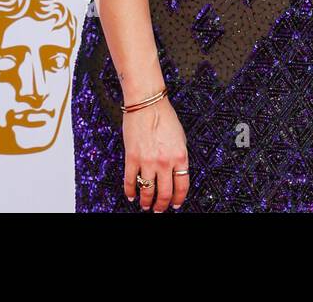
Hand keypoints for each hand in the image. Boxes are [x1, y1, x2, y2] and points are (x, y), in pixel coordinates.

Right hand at [122, 96, 189, 211]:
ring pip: (147, 191)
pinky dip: (130, 191)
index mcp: (180, 156)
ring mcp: (147, 161)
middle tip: (159, 209)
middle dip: (162, 205)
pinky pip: (130, 181)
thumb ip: (179, 157)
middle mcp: (165, 162)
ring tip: (145, 205)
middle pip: (164, 193)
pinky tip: (131, 196)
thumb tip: (176, 174)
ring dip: (146, 202)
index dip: (179, 199)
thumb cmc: (165, 117)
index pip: (182, 186)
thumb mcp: (180, 138)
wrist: (147, 103)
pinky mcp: (131, 158)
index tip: (176, 205)